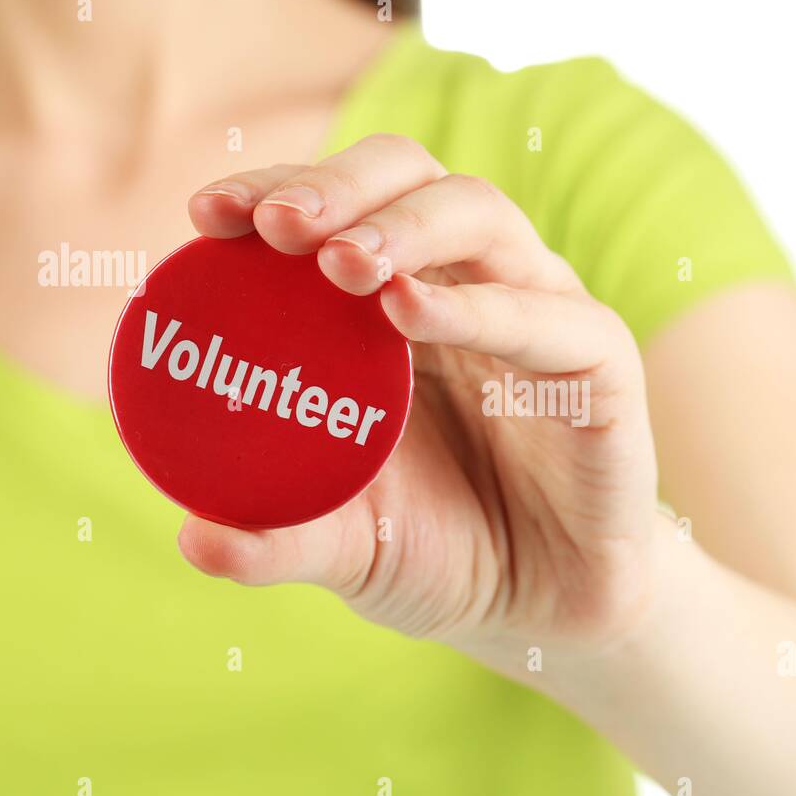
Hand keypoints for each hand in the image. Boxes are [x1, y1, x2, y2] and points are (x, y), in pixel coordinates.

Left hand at [178, 134, 659, 653]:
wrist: (544, 616)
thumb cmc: (443, 555)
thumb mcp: (347, 547)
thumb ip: (278, 534)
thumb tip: (191, 539)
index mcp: (403, 306)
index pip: (342, 209)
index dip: (278, 188)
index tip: (206, 215)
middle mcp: (472, 288)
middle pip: (412, 179)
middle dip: (340, 185)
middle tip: (275, 227)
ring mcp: (543, 317)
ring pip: (485, 218)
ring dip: (405, 226)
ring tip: (339, 263)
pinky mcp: (604, 368)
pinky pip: (553, 320)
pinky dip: (482, 307)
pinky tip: (412, 311)